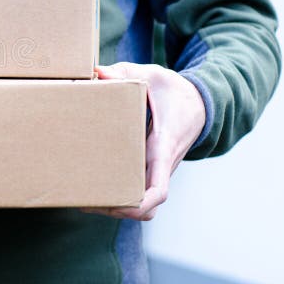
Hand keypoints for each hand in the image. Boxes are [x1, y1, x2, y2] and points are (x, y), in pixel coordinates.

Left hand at [81, 62, 205, 220]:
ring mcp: (155, 169)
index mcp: (163, 149)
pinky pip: (136, 189)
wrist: (201, 103)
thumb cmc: (175, 91)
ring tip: (83, 199)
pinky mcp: (149, 167)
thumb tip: (97, 73)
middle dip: (117, 210)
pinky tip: (92, 183)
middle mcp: (160, 166)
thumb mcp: (153, 76)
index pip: (159, 190)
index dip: (140, 204)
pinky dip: (118, 193)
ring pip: (141, 202)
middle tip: (85, 202)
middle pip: (145, 206)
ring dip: (116, 206)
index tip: (118, 205)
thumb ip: (125, 72)